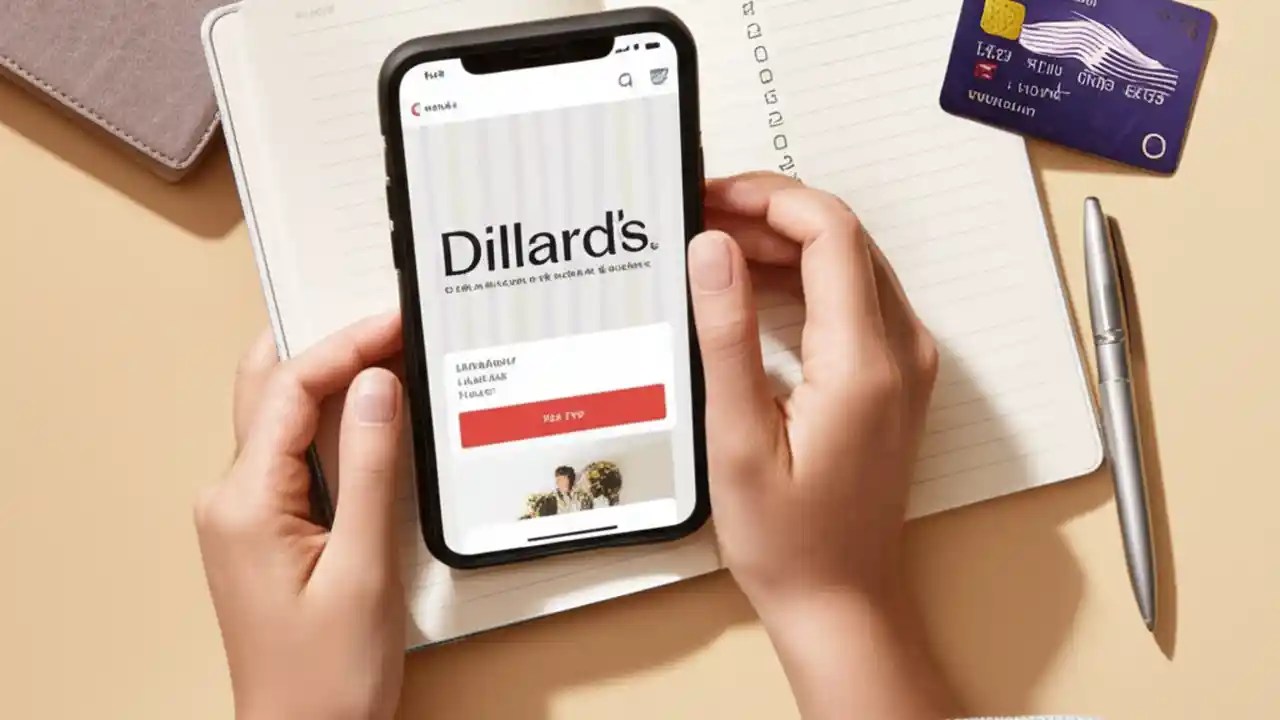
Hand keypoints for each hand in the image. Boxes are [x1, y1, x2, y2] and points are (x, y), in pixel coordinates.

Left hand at [195, 313, 406, 719]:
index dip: (345, 346)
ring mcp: (243, 513)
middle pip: (271, 390)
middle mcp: (231, 498)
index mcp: (245, 503)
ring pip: (281, 417)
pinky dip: (332, 423)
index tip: (395, 323)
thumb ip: (370, 469)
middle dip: (329, 348)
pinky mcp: (265, 527)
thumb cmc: (328, 673)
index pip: (290, 391)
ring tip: (388, 358)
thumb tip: (375, 385)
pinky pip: (293, 454)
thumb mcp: (363, 567)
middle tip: (389, 326)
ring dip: (330, 382)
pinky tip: (370, 417)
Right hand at [689, 173, 954, 717]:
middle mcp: (902, 351)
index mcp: (864, 361)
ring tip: (713, 248)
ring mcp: (906, 363)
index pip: (830, 233)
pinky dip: (802, 279)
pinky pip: (853, 300)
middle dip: (771, 213)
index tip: (711, 194)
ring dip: (784, 244)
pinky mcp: (895, 377)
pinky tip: (750, 289)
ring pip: (850, 264)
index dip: (770, 198)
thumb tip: (713, 248)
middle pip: (844, 239)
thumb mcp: (739, 439)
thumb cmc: (788, 539)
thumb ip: (727, 335)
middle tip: (699, 217)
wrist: (842, 600)